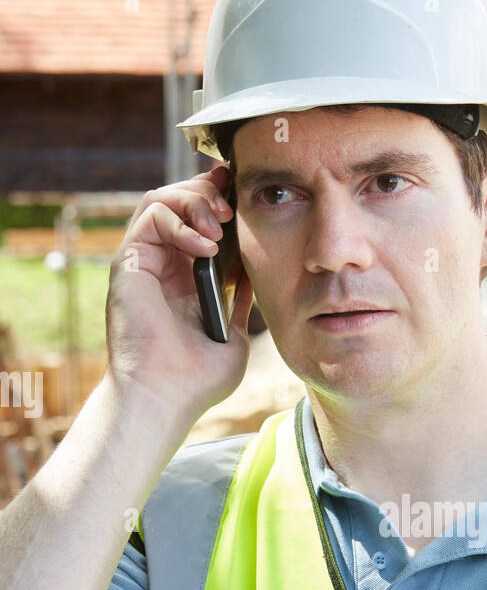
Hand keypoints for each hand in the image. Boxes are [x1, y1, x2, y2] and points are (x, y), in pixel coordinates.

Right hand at [105, 163, 253, 428]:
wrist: (167, 396)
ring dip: (194, 201)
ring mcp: (144, 261)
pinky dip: (180, 221)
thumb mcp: (235, 336)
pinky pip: (150, 216)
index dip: (219, 202)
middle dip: (208, 193)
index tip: (244, 197)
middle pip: (180, 201)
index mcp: (187, 279)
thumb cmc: (198, 379)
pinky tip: (205, 247)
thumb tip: (253, 275)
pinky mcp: (129, 262)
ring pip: (161, 199)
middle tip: (231, 209)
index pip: (199, 222)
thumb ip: (241, 303)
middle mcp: (163, 265)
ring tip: (219, 224)